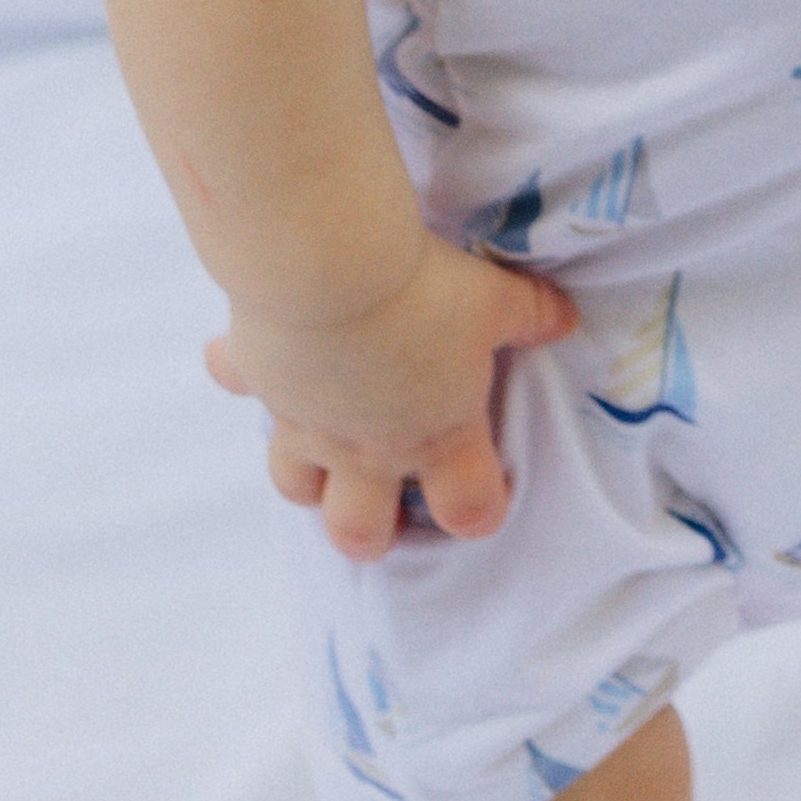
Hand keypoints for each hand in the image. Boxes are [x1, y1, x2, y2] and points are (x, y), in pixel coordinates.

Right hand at [205, 234, 569, 560]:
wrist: (328, 268)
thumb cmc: (425, 291)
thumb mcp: (494, 297)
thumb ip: (531, 314)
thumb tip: (565, 319)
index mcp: (437, 434)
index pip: (467, 508)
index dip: (480, 509)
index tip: (485, 493)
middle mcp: (365, 447)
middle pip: (357, 533)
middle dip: (369, 533)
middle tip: (383, 505)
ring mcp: (303, 422)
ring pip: (292, 482)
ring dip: (307, 469)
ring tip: (324, 439)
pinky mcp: (255, 378)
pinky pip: (235, 379)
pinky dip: (243, 370)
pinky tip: (252, 348)